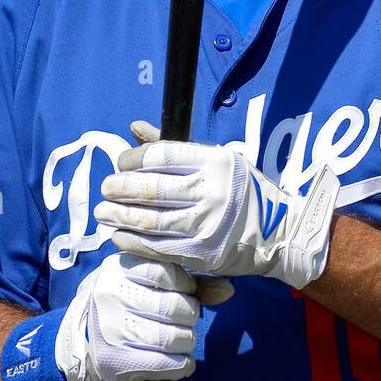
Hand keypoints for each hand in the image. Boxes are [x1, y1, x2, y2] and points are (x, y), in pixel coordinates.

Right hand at [55, 251, 232, 380]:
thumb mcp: (150, 283)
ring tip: (182, 341)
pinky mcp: (114, 360)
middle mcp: (110, 294)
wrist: (86, 338)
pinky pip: (165, 364)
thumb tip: (228, 290)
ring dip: (187, 342)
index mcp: (120, 268)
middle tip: (185, 321)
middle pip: (174, 307)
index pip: (167, 272)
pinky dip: (182, 365)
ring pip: (172, 337)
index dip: (186, 286)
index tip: (185, 293)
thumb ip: (189, 283)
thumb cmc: (128, 303)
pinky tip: (180, 361)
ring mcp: (110, 328)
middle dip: (190, 317)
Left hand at [93, 121, 339, 289]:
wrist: (277, 231)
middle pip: (151, 188)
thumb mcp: (215, 159)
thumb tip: (133, 127)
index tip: (120, 164)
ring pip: (150, 220)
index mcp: (215, 161)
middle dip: (119, 188)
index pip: (160, 155)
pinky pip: (157, 247)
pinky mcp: (202, 253)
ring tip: (103, 212)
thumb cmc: (240, 190)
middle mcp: (212, 190)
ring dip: (119, 216)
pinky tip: (118, 235)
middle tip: (105, 189)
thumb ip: (172, 146)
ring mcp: (207, 224)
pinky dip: (132, 241)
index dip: (131, 159)